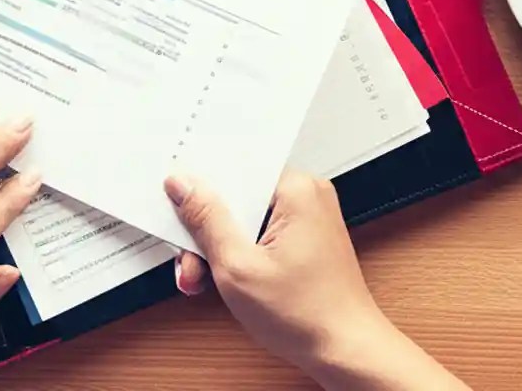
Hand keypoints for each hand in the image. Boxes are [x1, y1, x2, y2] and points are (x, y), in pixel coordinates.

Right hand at [166, 170, 468, 390]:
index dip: (198, 191)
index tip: (176, 211)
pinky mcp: (305, 235)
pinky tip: (226, 277)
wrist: (345, 351)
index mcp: (296, 189)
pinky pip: (260, 231)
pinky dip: (240, 253)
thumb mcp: (238, 267)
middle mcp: (306, 194)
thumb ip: (206, 219)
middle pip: (236, 198)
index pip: (232, 170)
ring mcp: (307, 215)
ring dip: (219, 248)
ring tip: (205, 279)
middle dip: (206, 232)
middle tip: (191, 263)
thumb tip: (183, 185)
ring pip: (244, 218)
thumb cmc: (308, 315)